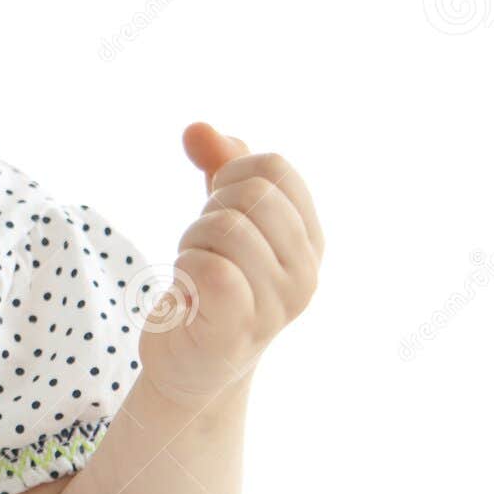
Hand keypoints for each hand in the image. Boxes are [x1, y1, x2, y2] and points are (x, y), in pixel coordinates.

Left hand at [137, 123, 324, 407]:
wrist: (190, 366)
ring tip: (197, 278)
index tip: (216, 206)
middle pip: (250, 193)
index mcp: (309, 238)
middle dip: (207, 211)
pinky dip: (185, 273)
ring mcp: (279, 304)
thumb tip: (197, 127)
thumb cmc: (210, 289)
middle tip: (202, 252)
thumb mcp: (220, 219)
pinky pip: (209, 268)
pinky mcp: (241, 328)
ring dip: (191, 244)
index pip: (275, 166)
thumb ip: (218, 168)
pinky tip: (189, 297)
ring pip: (224, 226)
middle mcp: (306, 270)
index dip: (229, 172)